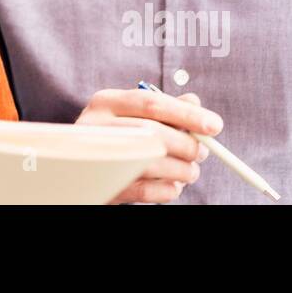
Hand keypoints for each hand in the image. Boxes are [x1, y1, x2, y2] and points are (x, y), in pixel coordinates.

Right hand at [76, 88, 222, 203]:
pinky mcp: (104, 186)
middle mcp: (97, 126)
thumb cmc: (113, 137)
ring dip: (182, 170)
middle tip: (202, 153)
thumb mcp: (132, 115)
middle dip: (188, 145)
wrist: (77, 167)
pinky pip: (146, 190)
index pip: (152, 103)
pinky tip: (172, 185)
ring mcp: (97, 157)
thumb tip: (194, 102)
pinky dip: (168, 189)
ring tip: (189, 171)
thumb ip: (163, 108)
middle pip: (153, 133)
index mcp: (106, 102)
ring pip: (152, 162)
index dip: (186, 114)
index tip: (214, 126)